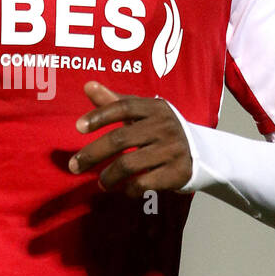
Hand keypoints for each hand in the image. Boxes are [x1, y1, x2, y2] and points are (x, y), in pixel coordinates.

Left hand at [68, 80, 192, 195]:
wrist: (200, 153)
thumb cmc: (159, 130)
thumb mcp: (141, 113)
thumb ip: (114, 102)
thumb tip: (87, 86)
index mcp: (155, 108)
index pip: (124, 107)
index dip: (100, 115)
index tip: (78, 127)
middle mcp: (165, 126)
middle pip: (120, 138)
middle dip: (93, 153)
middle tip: (74, 166)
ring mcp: (172, 150)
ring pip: (129, 164)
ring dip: (109, 176)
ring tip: (101, 183)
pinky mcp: (177, 172)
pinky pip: (144, 183)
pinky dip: (129, 189)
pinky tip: (123, 189)